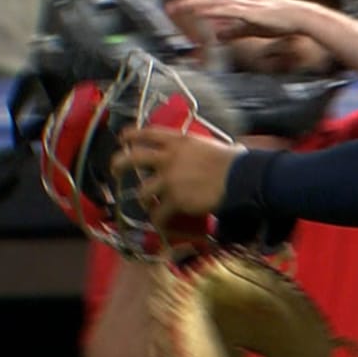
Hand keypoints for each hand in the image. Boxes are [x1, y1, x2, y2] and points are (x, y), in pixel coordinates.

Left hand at [113, 126, 244, 227]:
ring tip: (148, 204)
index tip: (122, 137)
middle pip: (132, 158)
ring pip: (142, 191)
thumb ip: (198, 151)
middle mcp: (169, 158)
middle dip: (119, 164)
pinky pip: (159, 213)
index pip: (148, 133)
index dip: (132, 135)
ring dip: (144, 199)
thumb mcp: (212, 147)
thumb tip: (204, 156)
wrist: (241, 178)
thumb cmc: (235, 162)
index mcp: (179, 142)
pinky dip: (158, 219)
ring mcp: (169, 179)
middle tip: (115, 170)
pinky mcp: (175, 199)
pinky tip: (161, 222)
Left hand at [165, 0, 320, 41]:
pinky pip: (226, 9)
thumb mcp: (251, 27)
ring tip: (178, 6)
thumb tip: (217, 36)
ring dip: (194, 2)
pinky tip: (200, 13)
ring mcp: (245, 2)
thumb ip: (233, 31)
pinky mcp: (250, 10)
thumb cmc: (281, 21)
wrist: (301, 17)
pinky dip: (211, 10)